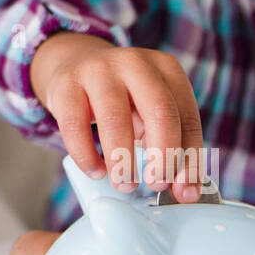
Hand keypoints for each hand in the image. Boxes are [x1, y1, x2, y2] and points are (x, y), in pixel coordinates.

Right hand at [30, 32, 203, 196]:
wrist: (77, 65)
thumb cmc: (123, 97)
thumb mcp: (153, 112)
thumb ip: (172, 147)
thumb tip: (185, 191)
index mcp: (167, 68)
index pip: (186, 116)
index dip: (188, 158)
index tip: (183, 190)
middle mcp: (135, 63)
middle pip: (159, 112)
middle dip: (162, 157)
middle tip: (156, 185)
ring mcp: (98, 70)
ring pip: (115, 121)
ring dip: (122, 162)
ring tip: (124, 183)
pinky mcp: (66, 84)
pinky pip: (76, 127)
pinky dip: (87, 156)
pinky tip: (96, 171)